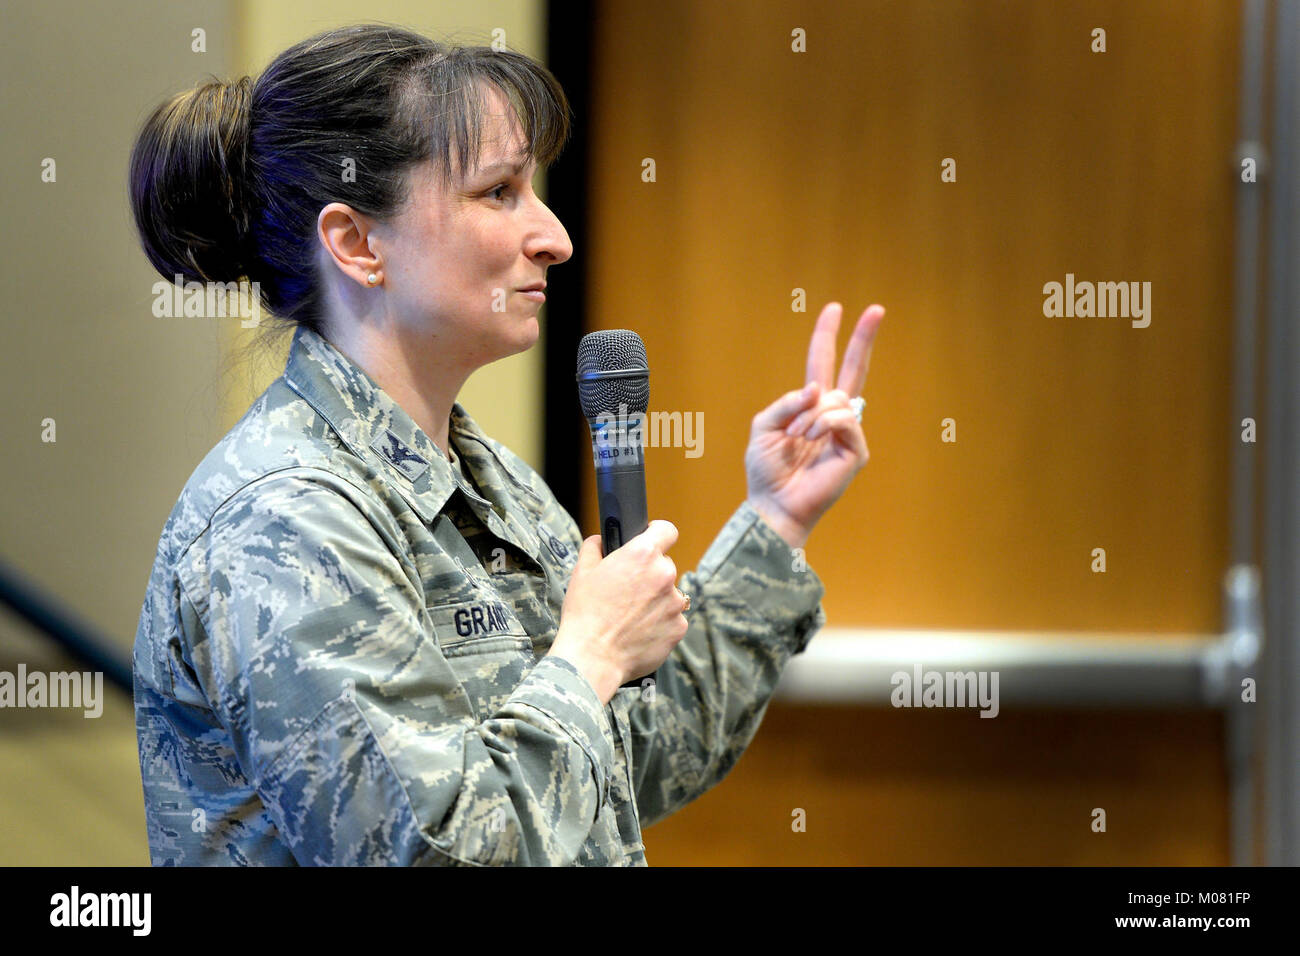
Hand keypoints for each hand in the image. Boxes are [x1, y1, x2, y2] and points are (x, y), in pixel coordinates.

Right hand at [548, 520, 689, 704]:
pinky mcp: (678, 628)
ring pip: (669, 594)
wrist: (591, 657)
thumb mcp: (582, 571)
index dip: (657, 533)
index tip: (651, 540)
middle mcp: (664, 575)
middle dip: (649, 574)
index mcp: (642, 555)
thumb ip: (594, 547)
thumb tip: (601, 541)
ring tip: (631, 615)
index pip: (667, 530)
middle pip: (664, 565)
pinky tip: (639, 630)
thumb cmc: (585, 614)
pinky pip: (672, 618)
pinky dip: (660, 623)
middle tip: (628, 589)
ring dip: (656, 600)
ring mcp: (674, 603)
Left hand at [744, 302, 884, 548]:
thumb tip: (816, 389)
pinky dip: (821, 425)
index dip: (826, 337)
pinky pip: (843, 419)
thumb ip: (787, 402)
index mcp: (809, 407)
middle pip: (854, 370)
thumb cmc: (767, 469)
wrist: (773, 503)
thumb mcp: (764, 425)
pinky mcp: (856, 451)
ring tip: (796, 437)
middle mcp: (832, 416)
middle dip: (864, 338)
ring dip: (810, 415)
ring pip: (837, 400)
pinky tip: (808, 441)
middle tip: (877, 309)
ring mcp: (847, 433)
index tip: (833, 308)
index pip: (823, 365)